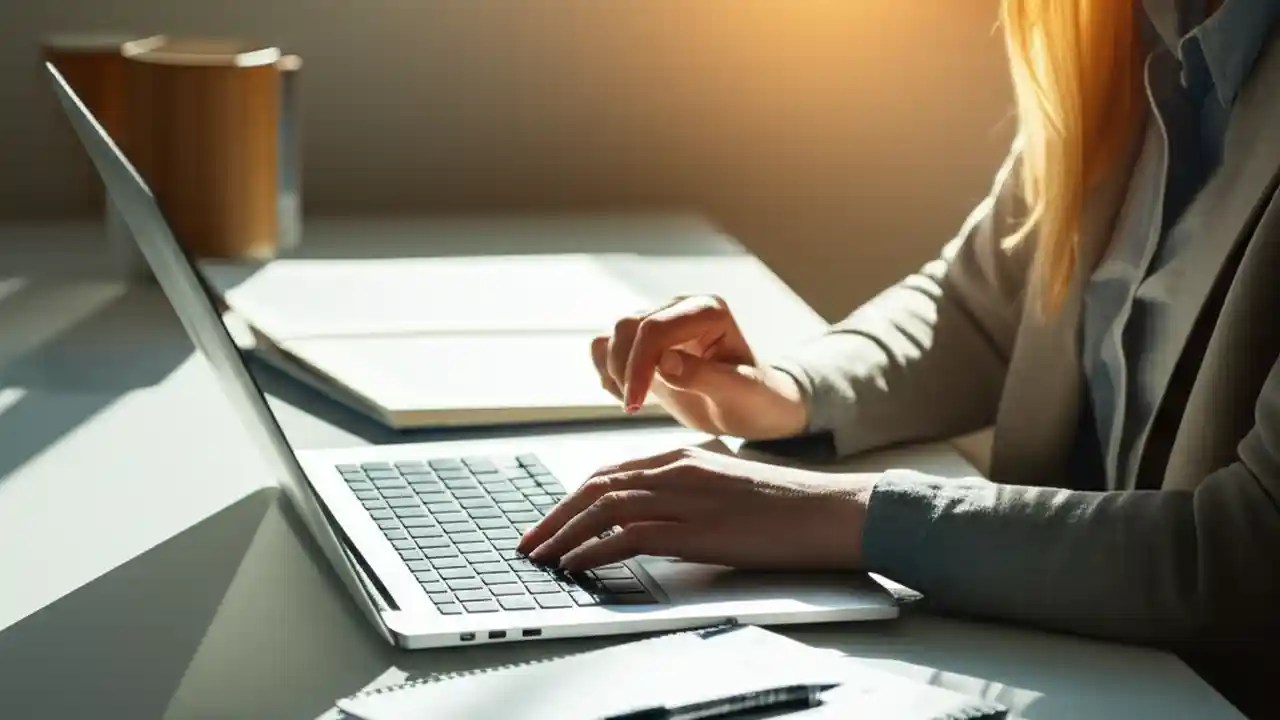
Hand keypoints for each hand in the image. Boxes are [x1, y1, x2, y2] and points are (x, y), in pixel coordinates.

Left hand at [517, 446, 876, 571]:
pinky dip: (594, 551)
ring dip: (564, 535)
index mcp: (683, 457)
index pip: (611, 473)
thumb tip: (653, 524)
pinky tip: (576, 566)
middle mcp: (677, 470)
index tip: (552, 521)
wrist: (830, 510)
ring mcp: (685, 497)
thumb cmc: (787, 507)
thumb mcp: (726, 489)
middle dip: (556, 516)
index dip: (573, 499)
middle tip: (530, 541)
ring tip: (541, 558)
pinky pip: (627, 536)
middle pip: (596, 488)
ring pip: (603, 509)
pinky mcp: (696, 528)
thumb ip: (687, 496)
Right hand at [591, 294, 808, 439]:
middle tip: (635, 408)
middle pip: (627, 326)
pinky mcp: (644, 341)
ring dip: (614, 371)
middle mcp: (680, 308)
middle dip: (623, 370)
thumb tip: (663, 362)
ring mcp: (660, 321)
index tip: (636, 405)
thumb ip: (703, 376)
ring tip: (637, 402)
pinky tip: (631, 394)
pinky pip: (607, 348)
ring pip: (612, 335)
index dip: (639, 366)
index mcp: (708, 311)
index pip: (655, 329)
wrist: (751, 408)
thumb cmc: (754, 399)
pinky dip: (609, 372)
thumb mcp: (739, 393)